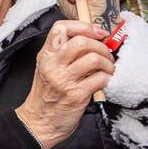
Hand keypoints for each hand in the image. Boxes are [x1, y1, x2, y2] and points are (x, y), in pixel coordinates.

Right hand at [16, 20, 113, 148]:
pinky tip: (106, 81)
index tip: (98, 32)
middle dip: (101, 46)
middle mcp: (52, 65)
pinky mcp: (76, 95)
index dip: (83, 26)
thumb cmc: (47, 95)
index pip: (61, 28)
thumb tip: (92, 41)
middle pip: (81, 42)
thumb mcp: (47, 69)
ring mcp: (63, 80)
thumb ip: (63, 54)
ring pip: (94, 59)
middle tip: (106, 54)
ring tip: (108, 69)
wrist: (39, 122)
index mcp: (45, 55)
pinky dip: (108, 78)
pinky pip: (100, 79)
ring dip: (108, 63)